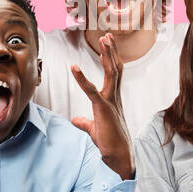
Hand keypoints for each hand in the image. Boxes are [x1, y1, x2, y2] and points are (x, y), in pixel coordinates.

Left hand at [71, 33, 132, 178]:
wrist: (118, 156)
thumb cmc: (109, 143)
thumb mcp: (94, 129)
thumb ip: (85, 122)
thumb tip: (76, 119)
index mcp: (114, 99)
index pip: (115, 74)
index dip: (112, 59)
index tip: (108, 45)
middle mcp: (115, 97)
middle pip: (115, 68)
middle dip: (112, 51)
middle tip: (107, 35)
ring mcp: (111, 102)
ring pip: (111, 73)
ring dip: (107, 55)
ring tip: (103, 40)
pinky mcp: (103, 109)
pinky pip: (91, 90)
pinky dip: (82, 78)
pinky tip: (74, 68)